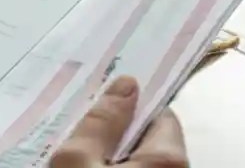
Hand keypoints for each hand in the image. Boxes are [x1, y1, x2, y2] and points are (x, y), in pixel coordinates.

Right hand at [51, 76, 188, 166]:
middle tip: (78, 122)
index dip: (128, 104)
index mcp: (169, 158)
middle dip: (116, 129)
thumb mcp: (77, 159)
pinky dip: (108, 166)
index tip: (99, 97)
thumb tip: (128, 84)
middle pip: (149, 138)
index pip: (160, 114)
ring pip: (138, 159)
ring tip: (75, 149)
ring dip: (110, 153)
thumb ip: (101, 121)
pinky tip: (82, 165)